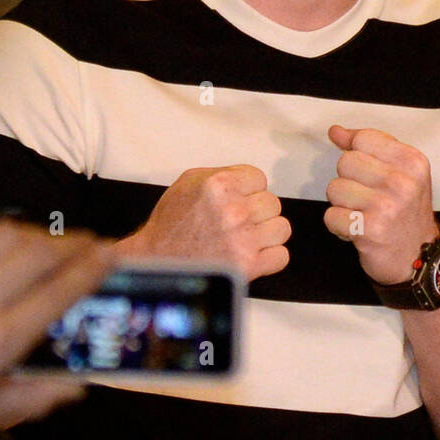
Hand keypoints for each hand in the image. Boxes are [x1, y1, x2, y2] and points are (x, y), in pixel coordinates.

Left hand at [0, 221, 113, 439]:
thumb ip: (35, 397)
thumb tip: (78, 386)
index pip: (61, 289)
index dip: (94, 267)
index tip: (115, 256)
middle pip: (41, 251)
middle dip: (75, 244)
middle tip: (94, 246)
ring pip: (8, 235)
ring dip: (40, 235)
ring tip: (53, 245)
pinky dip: (1, 237)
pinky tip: (6, 249)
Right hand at [121, 165, 290, 281]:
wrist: (157, 261)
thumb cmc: (171, 224)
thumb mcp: (189, 182)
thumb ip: (223, 174)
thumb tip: (252, 178)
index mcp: (220, 185)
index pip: (260, 178)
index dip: (249, 189)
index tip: (238, 200)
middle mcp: (234, 210)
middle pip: (272, 203)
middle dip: (257, 212)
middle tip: (238, 222)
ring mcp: (243, 239)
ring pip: (282, 228)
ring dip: (267, 234)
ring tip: (247, 238)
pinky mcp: (249, 265)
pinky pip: (281, 256)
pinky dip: (270, 257)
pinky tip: (253, 254)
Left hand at [324, 125, 439, 284]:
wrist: (421, 259)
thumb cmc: (407, 213)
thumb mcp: (402, 174)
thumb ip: (371, 148)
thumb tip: (336, 131)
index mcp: (413, 162)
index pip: (364, 139)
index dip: (354, 152)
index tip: (362, 168)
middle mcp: (402, 182)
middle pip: (346, 162)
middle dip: (348, 180)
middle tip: (366, 197)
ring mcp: (386, 206)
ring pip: (334, 188)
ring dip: (342, 204)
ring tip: (361, 214)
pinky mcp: (370, 230)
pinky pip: (331, 215)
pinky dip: (338, 225)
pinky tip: (356, 230)